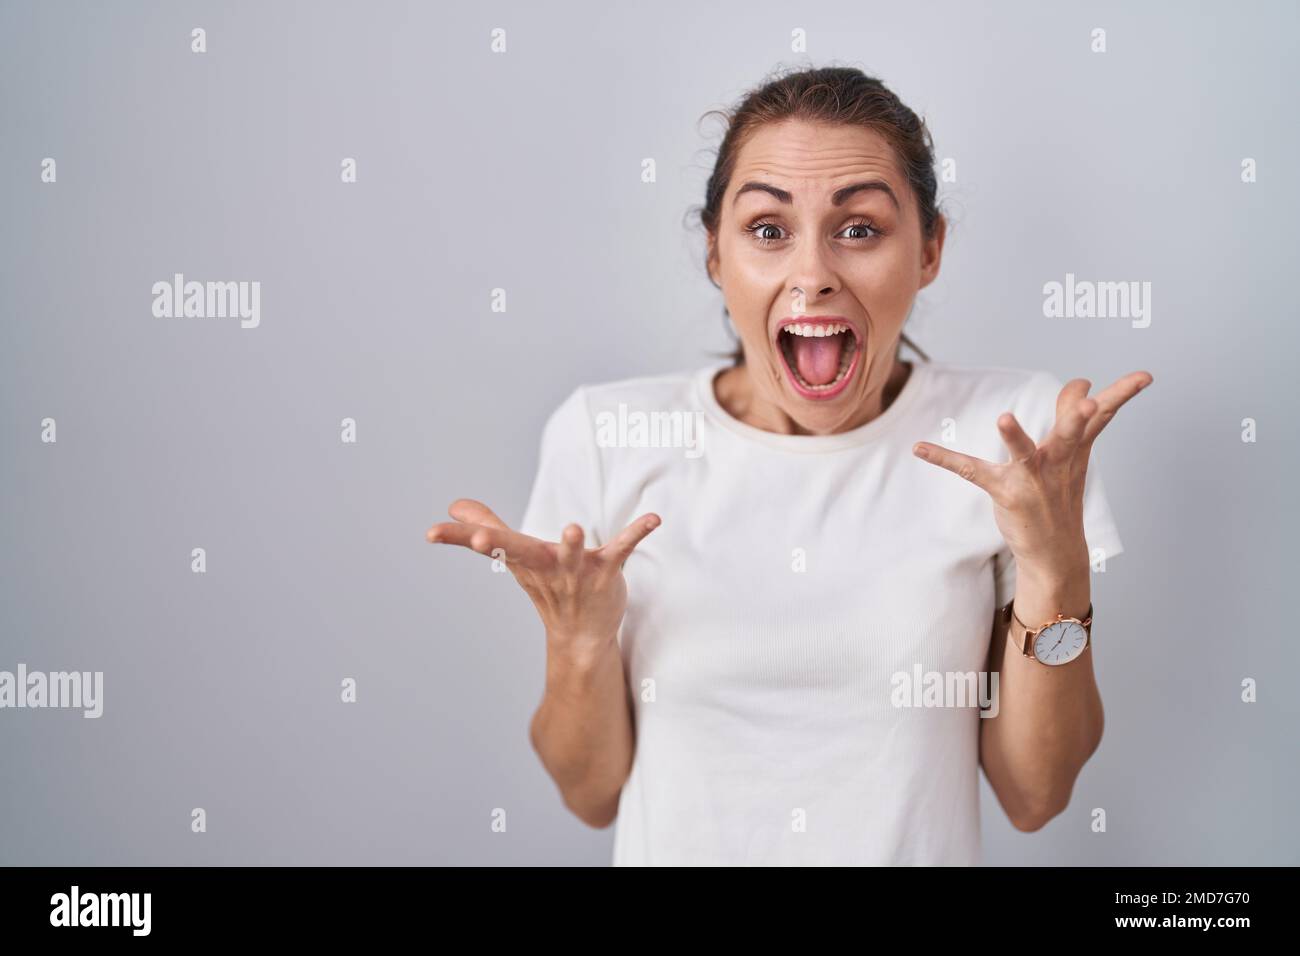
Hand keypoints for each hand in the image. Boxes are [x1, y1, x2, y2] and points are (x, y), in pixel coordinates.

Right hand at [425, 499, 660, 654]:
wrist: (583, 637)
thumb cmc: (548, 587)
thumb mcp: (516, 556)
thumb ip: (488, 525)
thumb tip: (455, 504)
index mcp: (521, 559)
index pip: (486, 546)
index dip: (458, 538)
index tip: (430, 533)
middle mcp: (545, 567)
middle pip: (519, 552)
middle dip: (498, 545)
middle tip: (479, 538)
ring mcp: (576, 573)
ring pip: (572, 556)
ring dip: (572, 545)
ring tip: (572, 528)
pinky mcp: (607, 571)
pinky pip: (622, 550)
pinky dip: (638, 533)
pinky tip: (654, 518)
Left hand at [911, 371, 1152, 579]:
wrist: (1055, 551)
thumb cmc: (1060, 495)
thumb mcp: (1074, 457)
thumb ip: (1077, 420)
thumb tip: (1082, 384)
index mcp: (1075, 448)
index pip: (1100, 415)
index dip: (1118, 393)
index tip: (1142, 377)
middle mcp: (1057, 460)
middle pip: (1072, 431)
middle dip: (1081, 416)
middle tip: (1090, 400)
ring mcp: (1031, 477)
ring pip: (1024, 452)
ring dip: (1014, 436)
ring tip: (1004, 418)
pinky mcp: (1005, 491)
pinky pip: (970, 469)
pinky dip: (943, 457)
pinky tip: (920, 447)